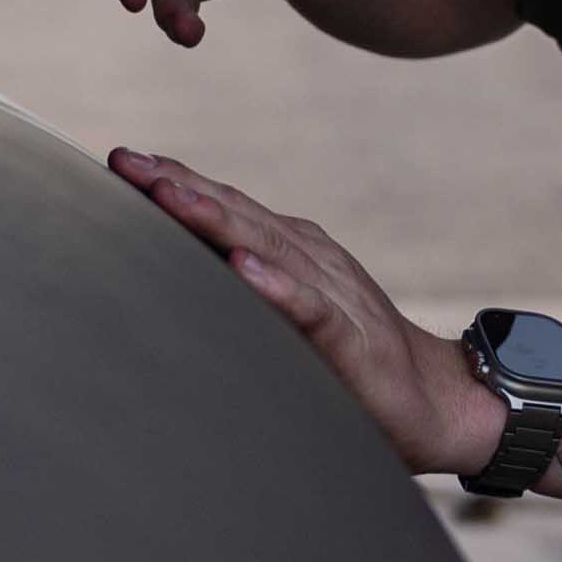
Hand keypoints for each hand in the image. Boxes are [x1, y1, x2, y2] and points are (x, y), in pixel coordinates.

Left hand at [111, 150, 489, 475]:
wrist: (437, 402)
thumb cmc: (356, 364)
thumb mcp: (292, 318)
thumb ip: (246, 296)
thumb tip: (179, 283)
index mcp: (294, 252)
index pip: (229, 208)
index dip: (178, 182)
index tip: (123, 160)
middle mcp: (311, 259)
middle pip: (237, 214)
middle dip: (179, 185)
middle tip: (124, 161)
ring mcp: (334, 293)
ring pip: (267, 246)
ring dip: (214, 219)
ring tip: (167, 195)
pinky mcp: (352, 338)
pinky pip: (311, 308)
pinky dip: (276, 287)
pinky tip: (242, 271)